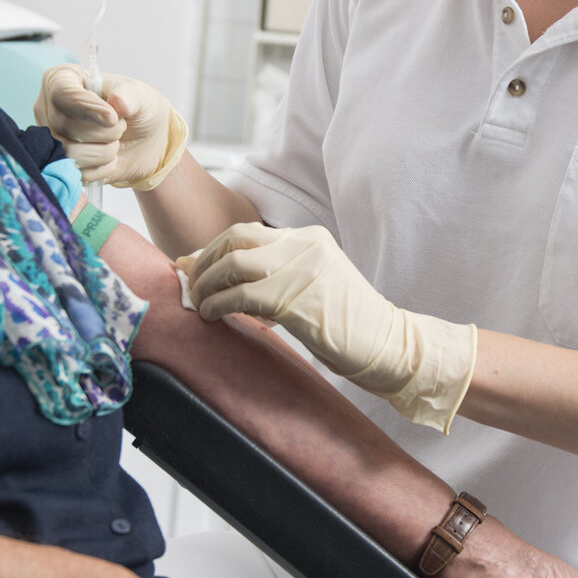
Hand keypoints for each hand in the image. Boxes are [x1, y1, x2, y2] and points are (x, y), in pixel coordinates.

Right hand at [34, 65, 182, 188]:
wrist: (145, 138)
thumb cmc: (136, 108)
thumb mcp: (140, 94)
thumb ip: (130, 95)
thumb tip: (118, 102)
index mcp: (62, 80)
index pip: (62, 94)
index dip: (86, 108)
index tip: (112, 118)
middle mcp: (50, 109)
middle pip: (63, 125)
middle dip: (103, 131)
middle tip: (121, 126)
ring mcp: (52, 139)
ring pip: (67, 152)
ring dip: (103, 152)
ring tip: (115, 142)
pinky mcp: (62, 165)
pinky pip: (76, 174)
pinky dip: (101, 169)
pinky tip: (110, 158)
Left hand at [178, 222, 475, 431]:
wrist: (389, 345)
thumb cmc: (348, 324)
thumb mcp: (313, 285)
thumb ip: (274, 275)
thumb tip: (222, 279)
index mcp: (308, 238)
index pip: (245, 233)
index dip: (210, 250)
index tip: (189, 268)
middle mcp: (304, 245)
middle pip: (234, 240)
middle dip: (202, 262)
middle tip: (188, 286)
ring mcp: (303, 270)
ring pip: (234, 264)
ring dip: (206, 284)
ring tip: (198, 304)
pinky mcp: (299, 300)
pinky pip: (243, 296)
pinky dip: (219, 305)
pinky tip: (213, 316)